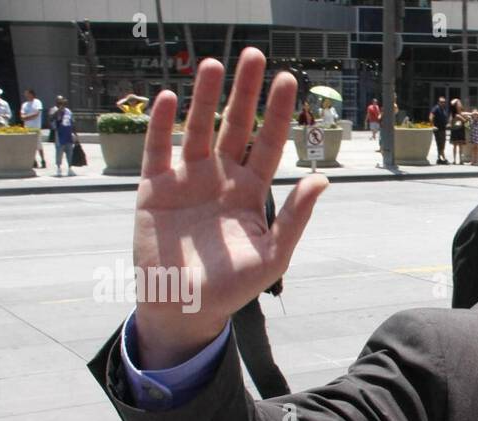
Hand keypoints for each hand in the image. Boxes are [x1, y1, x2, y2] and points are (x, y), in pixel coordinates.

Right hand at [132, 48, 326, 367]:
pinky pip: (158, 149)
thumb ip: (295, 217)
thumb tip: (322, 180)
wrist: (185, 308)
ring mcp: (187, 180)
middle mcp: (220, 178)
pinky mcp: (155, 188)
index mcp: (251, 191)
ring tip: (213, 65)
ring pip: (197, 129)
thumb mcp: (273, 255)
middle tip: (253, 55)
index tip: (288, 79)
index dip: (278, 112)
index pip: (268, 143)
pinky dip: (162, 124)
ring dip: (205, 97)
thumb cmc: (233, 287)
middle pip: (234, 125)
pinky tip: (171, 98)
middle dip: (243, 92)